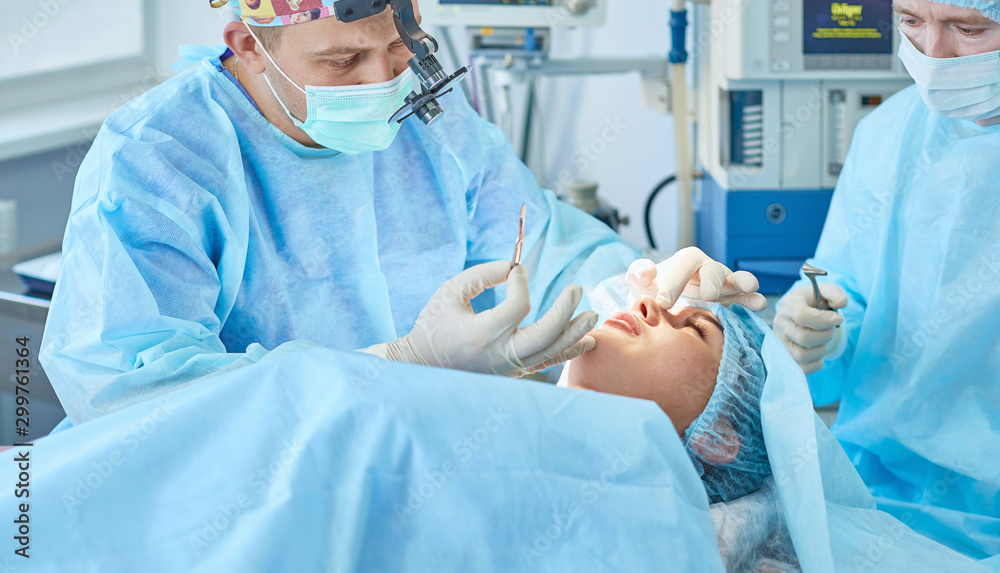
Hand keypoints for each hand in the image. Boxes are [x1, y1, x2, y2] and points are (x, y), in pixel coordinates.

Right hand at [362, 261, 597, 375]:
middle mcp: (500, 355)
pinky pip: (546, 364)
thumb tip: (515, 266)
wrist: (423, 366)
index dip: (521, 282)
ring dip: (575, 333)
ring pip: (551, 352)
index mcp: (482, 333)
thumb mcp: (450, 292)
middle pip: (546, 335)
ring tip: (593, 315)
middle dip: (565, 311)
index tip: (516, 269)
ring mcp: (508, 368)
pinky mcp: (512, 373)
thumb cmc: (434, 325)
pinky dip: (568, 352)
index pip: (518, 306)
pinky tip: (587, 341)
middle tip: (577, 288)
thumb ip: (483, 274)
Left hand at [625, 247, 766, 310]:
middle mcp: (707, 269)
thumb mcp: (639, 281)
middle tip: (706, 295)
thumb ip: (638, 273)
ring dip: (743, 282)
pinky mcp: (731, 300)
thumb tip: (647, 271)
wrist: (663, 305)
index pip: (684, 264)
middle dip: (712, 280)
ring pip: (735, 279)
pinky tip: (759, 304)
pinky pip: (745, 298)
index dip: (676, 280)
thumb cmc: (652, 289)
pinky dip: (753, 300)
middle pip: (714, 269)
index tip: (663, 303)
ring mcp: (722, 284)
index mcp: (685, 261)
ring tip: (750, 286)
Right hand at [773, 283, 847, 373]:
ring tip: (824, 339)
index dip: (824, 320)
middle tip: (831, 328)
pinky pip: (802, 368)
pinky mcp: (785, 356)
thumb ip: (835, 292)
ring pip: (802, 354)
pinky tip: (819, 351)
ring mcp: (781, 342)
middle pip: (803, 337)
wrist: (796, 311)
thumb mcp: (823, 290)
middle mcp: (781, 324)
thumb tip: (840, 304)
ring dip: (821, 349)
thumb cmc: (812, 301)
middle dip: (826, 335)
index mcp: (789, 305)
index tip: (838, 319)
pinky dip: (816, 363)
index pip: (802, 316)